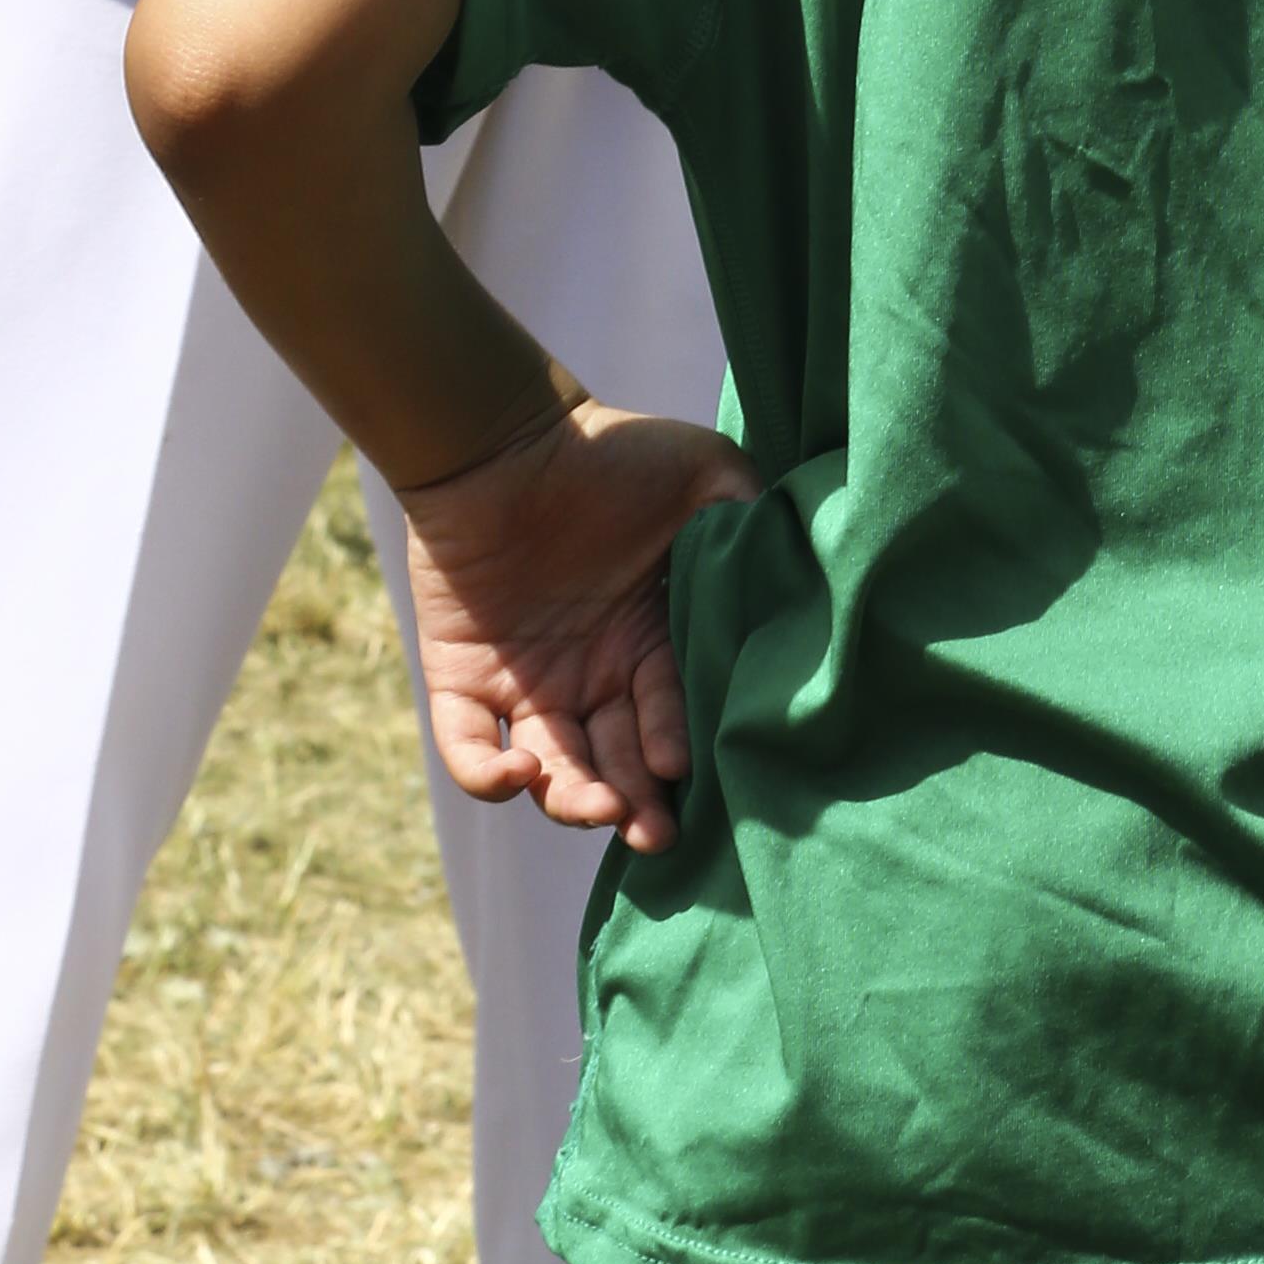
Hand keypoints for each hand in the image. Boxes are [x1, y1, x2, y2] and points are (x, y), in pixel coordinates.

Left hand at [400, 391, 758, 850]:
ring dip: (574, 801)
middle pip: (614, 765)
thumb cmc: (611, 451)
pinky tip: (519, 771)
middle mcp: (589, 676)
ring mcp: (524, 681)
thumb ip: (754, 522)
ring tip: (596, 809)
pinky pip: (467, 746)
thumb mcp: (708, 474)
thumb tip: (801, 576)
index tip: (680, 766)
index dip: (673, 750)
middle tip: (651, 832)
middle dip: (634, 805)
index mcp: (645, 644)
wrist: (507, 431)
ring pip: (552, 772)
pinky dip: (487, 775)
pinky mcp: (461, 676)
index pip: (667, 721)